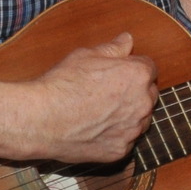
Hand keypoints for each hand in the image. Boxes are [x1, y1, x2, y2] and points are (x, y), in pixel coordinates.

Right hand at [0, 33, 158, 163]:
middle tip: (108, 92)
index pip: (148, 68)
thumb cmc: (62, 84)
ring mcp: (133, 129)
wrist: (41, 119)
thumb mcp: (86, 55)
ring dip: (128, 115)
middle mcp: (142, 102)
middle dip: (134, 91)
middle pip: (148, 94)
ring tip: (101, 112)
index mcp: (138, 74)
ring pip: (139, 119)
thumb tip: (128, 39)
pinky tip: (96, 130)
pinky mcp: (120, 150)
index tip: (118, 73)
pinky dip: (115, 136)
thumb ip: (113, 48)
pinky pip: (125, 140)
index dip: (132, 69)